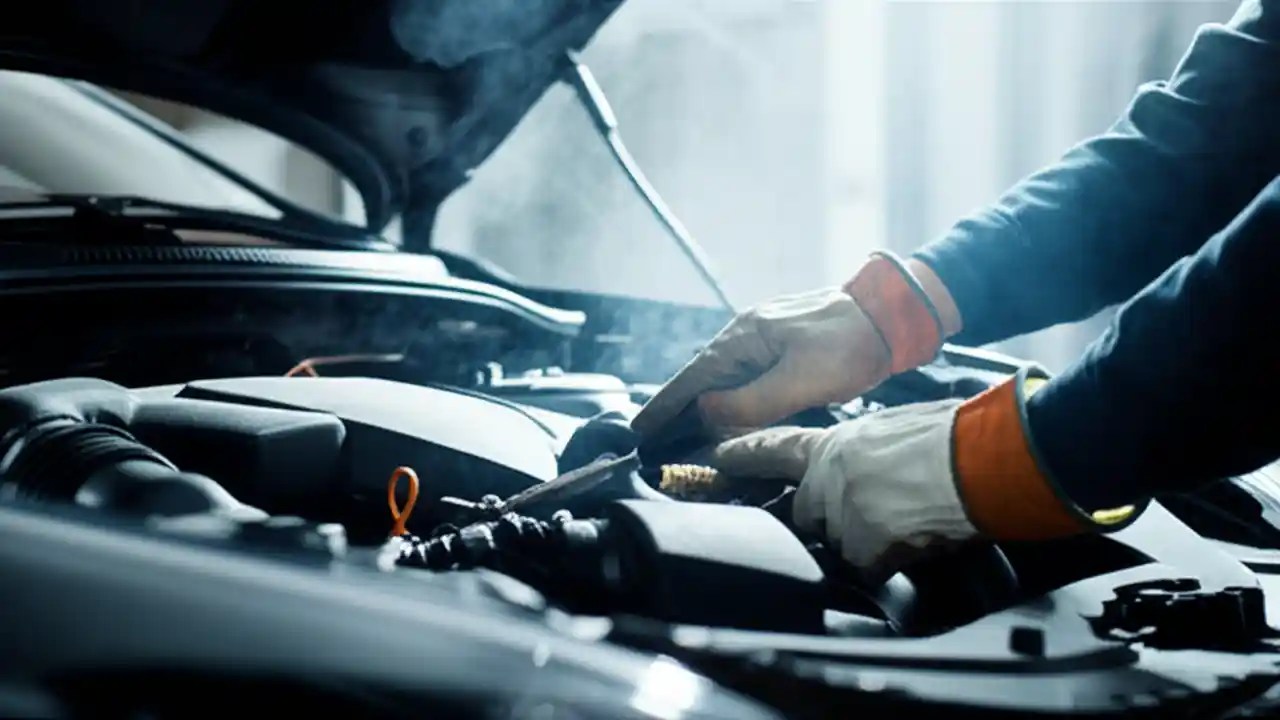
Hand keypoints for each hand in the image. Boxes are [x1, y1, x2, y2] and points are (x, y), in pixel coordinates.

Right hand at [631, 254, 956, 437]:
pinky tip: (730, 414)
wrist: (894, 316)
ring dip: (706, 406)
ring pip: (726, 379)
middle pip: (704, 378)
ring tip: (684, 432)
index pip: (693, 378)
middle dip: (679, 408)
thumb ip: (748, 402)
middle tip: (655, 438)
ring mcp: (768, 338)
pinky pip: (748, 377)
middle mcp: (749, 333)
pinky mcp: (786, 347)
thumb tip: (706, 414)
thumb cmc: (850, 345)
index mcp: (746, 336)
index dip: (665, 406)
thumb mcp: (797, 381)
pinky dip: (733, 398)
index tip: (640, 429)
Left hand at [710, 401, 976, 581]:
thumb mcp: (896, 427)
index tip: (717, 456)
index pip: (775, 449)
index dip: (744, 453)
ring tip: (909, 517)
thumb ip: (868, 449)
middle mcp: (825, 481)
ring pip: (841, 542)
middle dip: (837, 516)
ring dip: (869, 539)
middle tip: (882, 506)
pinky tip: (916, 538)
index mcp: (834, 445)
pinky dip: (892, 561)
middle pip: (808, 513)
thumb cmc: (950, 436)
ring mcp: (839, 517)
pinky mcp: (860, 549)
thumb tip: (874, 463)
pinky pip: (869, 568)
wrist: (974, 463)